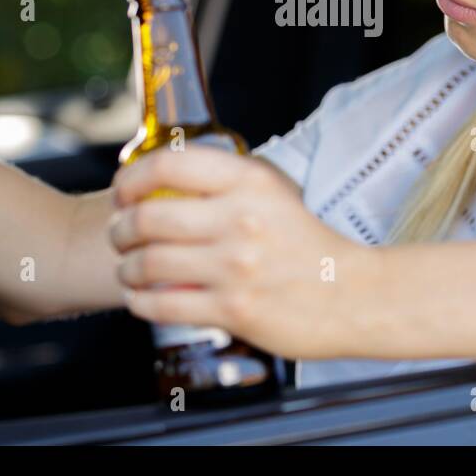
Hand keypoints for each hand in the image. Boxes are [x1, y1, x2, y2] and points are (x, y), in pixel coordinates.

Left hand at [109, 145, 379, 358]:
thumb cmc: (310, 245)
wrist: (355, 296)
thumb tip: (171, 174)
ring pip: (147, 264)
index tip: (123, 192)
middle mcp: (240, 219)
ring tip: (129, 268)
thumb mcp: (277, 193)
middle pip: (146, 218)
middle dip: (120, 229)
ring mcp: (235, 267)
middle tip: (120, 235)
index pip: (168, 165)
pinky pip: (162, 305)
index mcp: (250, 181)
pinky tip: (140, 297)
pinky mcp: (233, 310)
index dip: (131, 180)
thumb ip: (230, 181)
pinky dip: (139, 301)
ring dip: (126, 267)